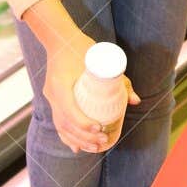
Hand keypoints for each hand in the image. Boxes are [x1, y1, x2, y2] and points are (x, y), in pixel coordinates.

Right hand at [44, 34, 139, 154]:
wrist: (60, 39)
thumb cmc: (82, 47)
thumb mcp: (103, 60)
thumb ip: (120, 80)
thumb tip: (135, 101)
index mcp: (61, 84)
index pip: (69, 110)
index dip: (83, 123)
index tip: (99, 128)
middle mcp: (53, 93)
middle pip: (65, 124)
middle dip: (84, 137)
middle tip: (103, 142)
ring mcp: (51, 97)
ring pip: (61, 126)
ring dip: (77, 140)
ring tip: (95, 148)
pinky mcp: (52, 99)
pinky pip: (58, 122)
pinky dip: (67, 136)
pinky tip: (76, 148)